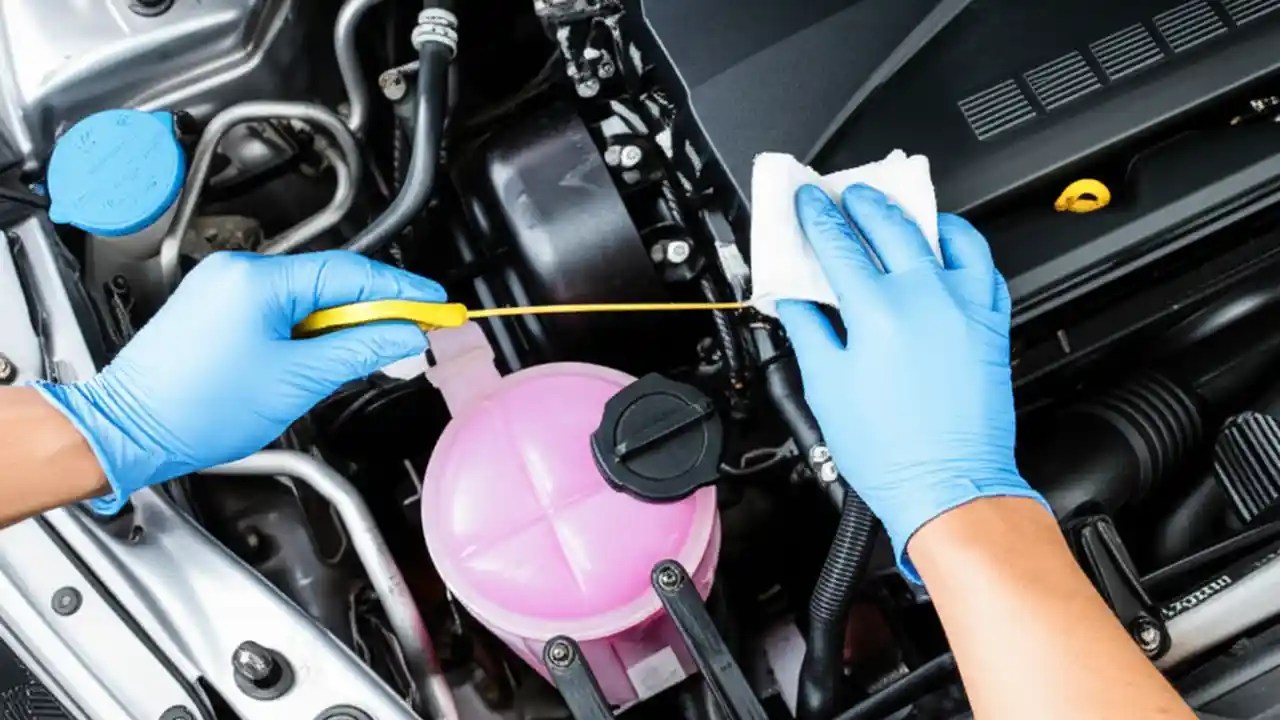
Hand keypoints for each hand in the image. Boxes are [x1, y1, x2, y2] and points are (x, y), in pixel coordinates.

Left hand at [37, 251, 444, 512]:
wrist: (127, 430)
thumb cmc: (194, 409)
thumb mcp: (295, 381)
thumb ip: (358, 350)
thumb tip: (403, 335)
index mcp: (257, 280)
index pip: (350, 273)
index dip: (400, 289)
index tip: (434, 303)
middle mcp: (237, 273)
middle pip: (331, 281)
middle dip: (376, 307)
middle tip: (417, 329)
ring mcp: (225, 290)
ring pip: (307, 297)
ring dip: (344, 322)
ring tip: (374, 350)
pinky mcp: (218, 311)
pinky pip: (281, 309)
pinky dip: (312, 329)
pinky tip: (328, 353)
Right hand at [777, 184, 1046, 577]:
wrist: (949, 485)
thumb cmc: (891, 451)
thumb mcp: (827, 387)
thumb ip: (810, 330)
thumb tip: (795, 301)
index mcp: (878, 311)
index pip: (839, 243)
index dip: (817, 216)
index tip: (807, 201)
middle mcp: (927, 297)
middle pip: (891, 226)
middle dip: (863, 202)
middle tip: (846, 193)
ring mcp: (966, 307)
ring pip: (948, 236)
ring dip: (919, 215)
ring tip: (901, 210)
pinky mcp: (992, 324)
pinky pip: (985, 267)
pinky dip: (965, 247)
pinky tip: (950, 249)